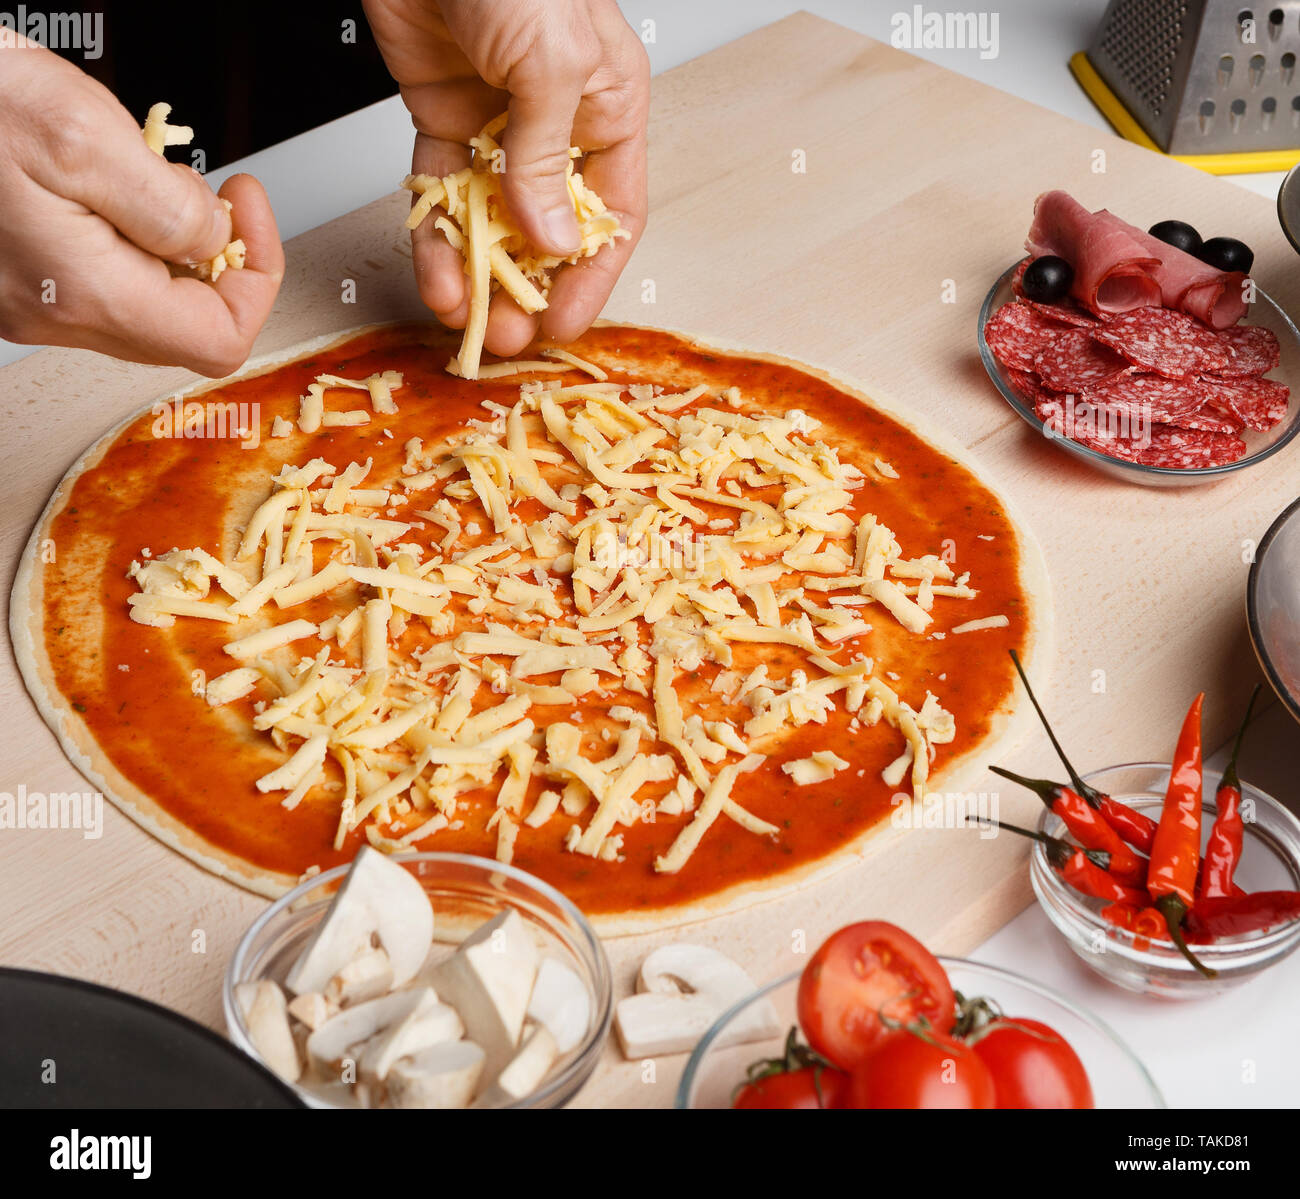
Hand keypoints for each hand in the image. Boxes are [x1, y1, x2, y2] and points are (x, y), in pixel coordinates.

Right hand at [0, 41, 283, 376]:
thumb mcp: (85, 135)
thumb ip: (170, 208)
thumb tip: (215, 243)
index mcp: (87, 294)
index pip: (220, 340)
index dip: (255, 280)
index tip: (247, 214)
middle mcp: (56, 316)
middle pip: (185, 325)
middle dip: (213, 257)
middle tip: (204, 190)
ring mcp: (32, 305)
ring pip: (145, 302)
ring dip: (167, 244)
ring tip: (139, 174)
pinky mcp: (17, 283)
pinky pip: (101, 279)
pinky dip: (124, 238)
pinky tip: (101, 184)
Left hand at [364, 0, 648, 354]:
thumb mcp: (548, 65)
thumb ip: (546, 161)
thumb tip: (552, 242)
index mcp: (608, 109)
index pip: (612, 215)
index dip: (592, 277)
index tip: (568, 327)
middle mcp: (556, 123)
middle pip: (548, 229)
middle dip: (529, 288)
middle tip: (508, 337)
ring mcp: (498, 124)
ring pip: (491, 221)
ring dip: (480, 275)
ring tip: (468, 323)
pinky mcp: (443, 117)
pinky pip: (440, 192)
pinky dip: (434, 237)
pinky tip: (435, 277)